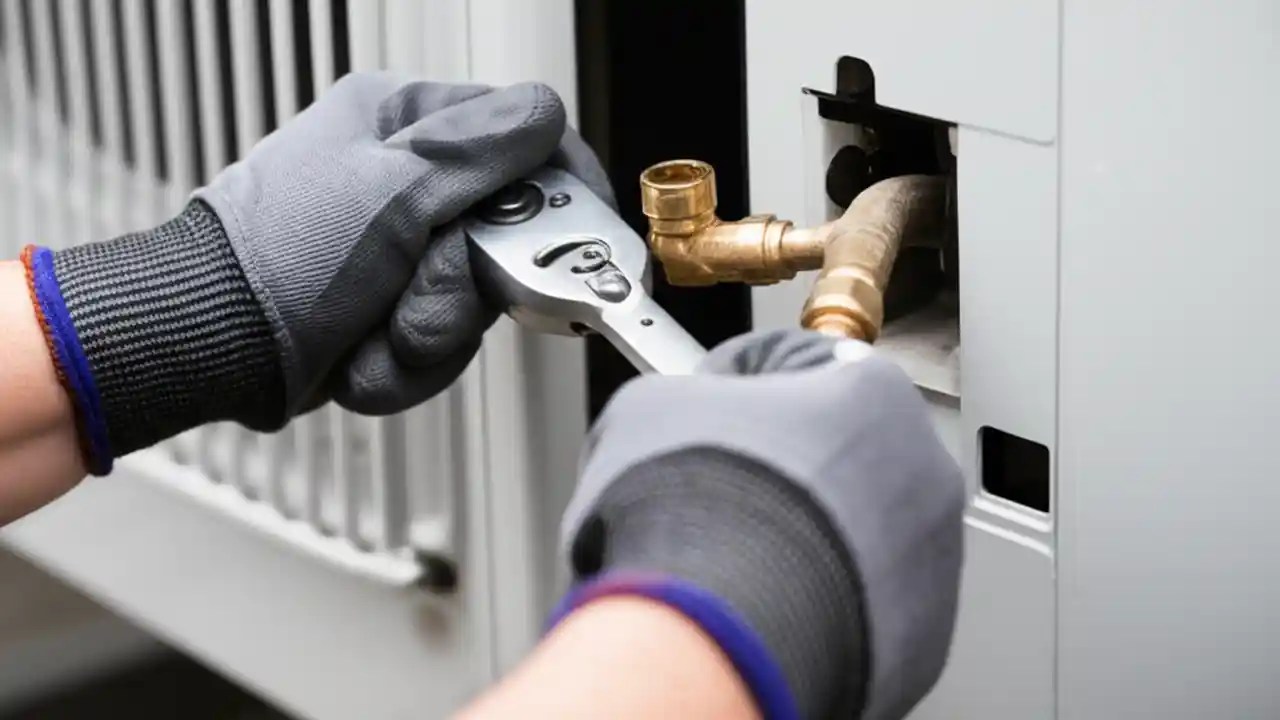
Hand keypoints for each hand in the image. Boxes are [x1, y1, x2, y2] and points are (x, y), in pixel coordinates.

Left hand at [29, 72, 608, 472]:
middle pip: (506, 237)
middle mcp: (404, 183)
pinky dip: (402, 362)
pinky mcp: (389, 309)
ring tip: (375, 326)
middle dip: (468, 285)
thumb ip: (479, 150)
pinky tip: (360, 350)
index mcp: (401, 123)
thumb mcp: (391, 188)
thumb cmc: (276, 258)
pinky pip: (438, 342)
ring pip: (474, 303)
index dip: (565, 183)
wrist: (211, 345)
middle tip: (423, 286)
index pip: (521, 133)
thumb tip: (544, 113)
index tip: (589, 226)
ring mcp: (397, 251)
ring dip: (429, 332)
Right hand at [558, 329, 964, 718]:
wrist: (712, 637)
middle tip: (714, 488)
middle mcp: (922, 468)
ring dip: (802, 533)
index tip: (703, 411)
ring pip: (856, 530)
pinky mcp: (920, 637)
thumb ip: (684, 393)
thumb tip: (675, 413)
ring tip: (732, 555)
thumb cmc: (695, 516)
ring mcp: (931, 557)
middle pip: (836, 449)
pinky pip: (863, 604)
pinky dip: (818, 600)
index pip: (798, 362)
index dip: (734, 385)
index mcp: (872, 389)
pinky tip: (763, 601)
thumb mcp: (650, 406)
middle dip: (777, 463)